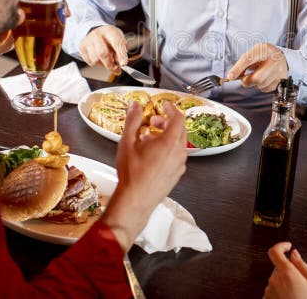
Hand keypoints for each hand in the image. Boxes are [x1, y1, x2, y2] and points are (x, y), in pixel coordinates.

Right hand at [78, 24, 127, 73]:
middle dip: (110, 65)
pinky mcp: (82, 46)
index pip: (116, 43)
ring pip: (95, 60)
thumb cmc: (110, 38)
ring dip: (103, 65)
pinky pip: (90, 62)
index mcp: (110, 31)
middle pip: (103, 53)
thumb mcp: (119, 40)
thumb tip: (120, 63)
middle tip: (116, 69)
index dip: (121, 55)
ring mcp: (88, 40)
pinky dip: (97, 64)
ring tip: (108, 60)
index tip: (124, 64)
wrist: (97, 31)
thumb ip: (121, 51)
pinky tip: (100, 58)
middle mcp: (97, 34)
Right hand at [101, 101, 187, 251]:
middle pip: (180, 129)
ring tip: (149, 139)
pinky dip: (168, 149)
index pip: (178, 118)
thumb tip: (134, 106)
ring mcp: (180, 164)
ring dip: (166, 136)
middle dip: (167, 122)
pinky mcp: (177, 174)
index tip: (164, 105)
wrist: (136, 200)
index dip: (171, 109)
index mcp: (169, 142)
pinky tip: (153, 154)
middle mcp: (179, 152)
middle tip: (153, 122)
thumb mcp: (127, 142)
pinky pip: (177, 155)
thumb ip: (132, 120)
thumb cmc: (132, 174)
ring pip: (178, 143)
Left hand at [226, 43, 287, 92]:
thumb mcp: (254, 53)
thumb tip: (232, 77)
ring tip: (258, 74)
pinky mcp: (281, 81)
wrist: (281, 57)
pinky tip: (264, 78)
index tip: (230, 77)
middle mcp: (274, 60)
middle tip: (245, 78)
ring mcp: (280, 71)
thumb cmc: (265, 55)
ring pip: (260, 85)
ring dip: (255, 83)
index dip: (238, 69)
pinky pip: (265, 89)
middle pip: (257, 78)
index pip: (249, 59)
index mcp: (265, 49)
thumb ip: (243, 64)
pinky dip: (261, 86)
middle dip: (247, 81)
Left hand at [264, 242, 306, 298]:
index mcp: (286, 272)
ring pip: (276, 280)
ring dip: (284, 283)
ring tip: (297, 294)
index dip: (281, 246)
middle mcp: (275, 280)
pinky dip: (280, 292)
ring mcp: (269, 291)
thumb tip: (294, 254)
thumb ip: (301, 264)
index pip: (274, 251)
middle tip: (300, 281)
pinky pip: (273, 291)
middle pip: (278, 267)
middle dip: (288, 270)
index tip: (287, 247)